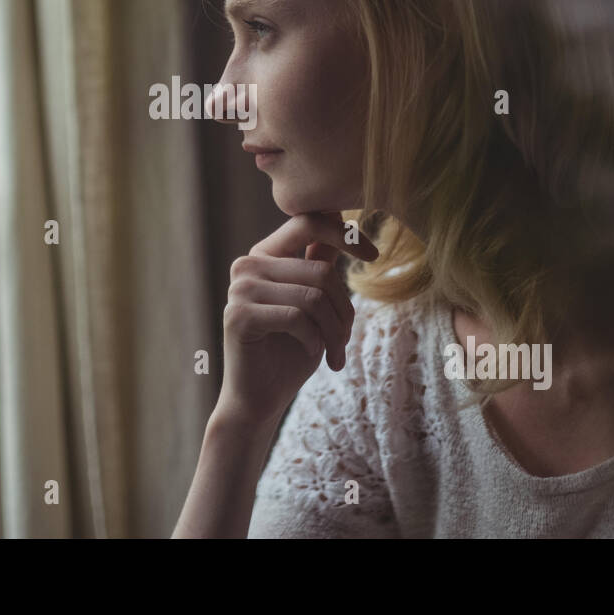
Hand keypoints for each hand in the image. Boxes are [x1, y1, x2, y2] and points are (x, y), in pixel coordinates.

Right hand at [214, 211, 378, 429]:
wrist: (260, 398)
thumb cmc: (290, 350)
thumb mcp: (314, 301)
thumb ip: (319, 262)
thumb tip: (337, 216)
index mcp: (265, 255)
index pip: (307, 223)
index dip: (344, 233)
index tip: (374, 255)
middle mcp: (248, 265)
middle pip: (320, 271)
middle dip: (344, 310)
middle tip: (344, 340)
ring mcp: (240, 289)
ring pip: (313, 296)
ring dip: (334, 330)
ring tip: (334, 351)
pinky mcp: (239, 315)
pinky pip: (297, 317)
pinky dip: (315, 340)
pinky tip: (312, 353)